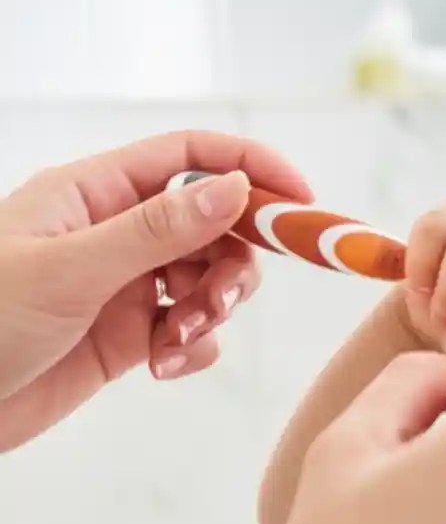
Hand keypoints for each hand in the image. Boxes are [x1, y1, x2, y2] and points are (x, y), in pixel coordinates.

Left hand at [0, 130, 310, 449]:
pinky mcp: (127, 335)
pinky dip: (194, 346)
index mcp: (94, 194)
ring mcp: (124, 284)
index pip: (190, 156)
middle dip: (232, 261)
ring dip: (213, 309)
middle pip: (214, 223)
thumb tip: (234, 188)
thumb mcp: (68, 271)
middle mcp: (116, 232)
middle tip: (222, 301)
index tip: (299, 202)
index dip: (249, 167)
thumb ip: (157, 230)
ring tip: (178, 342)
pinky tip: (164, 367)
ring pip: (209, 278)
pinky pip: (190, 329)